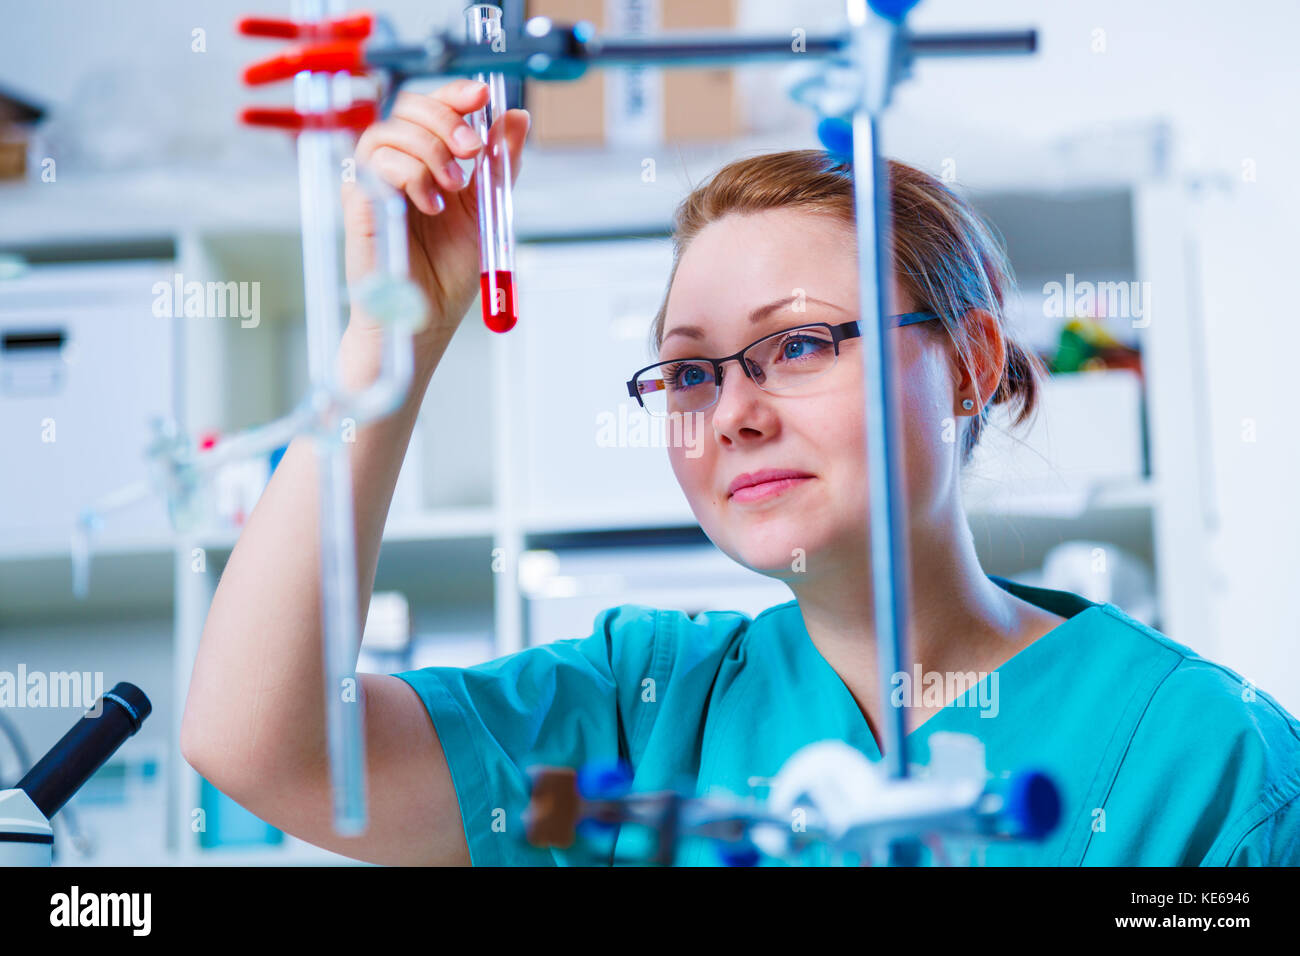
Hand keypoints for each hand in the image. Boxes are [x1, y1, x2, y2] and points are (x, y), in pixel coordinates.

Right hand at [341, 78, 530, 365]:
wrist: (427, 319)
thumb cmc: (447, 272)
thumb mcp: (486, 210)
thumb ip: (499, 165)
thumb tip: (517, 117)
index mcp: (426, 161)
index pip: (433, 107)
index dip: (454, 93)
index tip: (482, 96)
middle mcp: (396, 165)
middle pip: (407, 106)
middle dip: (445, 118)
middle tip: (472, 150)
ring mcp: (373, 182)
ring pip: (388, 131)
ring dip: (429, 150)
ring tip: (452, 188)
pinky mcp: (358, 204)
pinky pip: (374, 164)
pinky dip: (410, 175)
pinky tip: (431, 206)